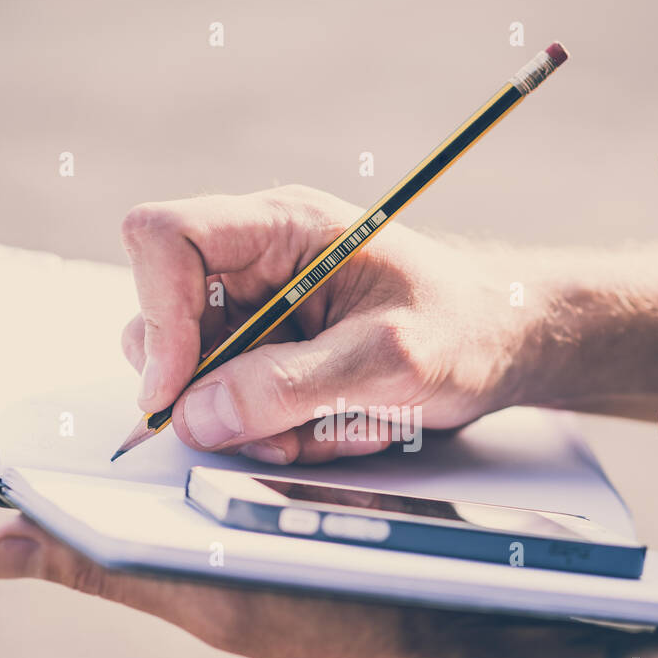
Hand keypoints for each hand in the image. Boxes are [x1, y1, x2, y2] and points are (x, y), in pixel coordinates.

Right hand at [119, 185, 526, 463]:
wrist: (501, 345)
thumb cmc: (464, 328)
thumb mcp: (387, 359)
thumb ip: (289, 386)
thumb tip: (198, 415)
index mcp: (282, 226)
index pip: (165, 238)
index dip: (155, 313)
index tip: (177, 389)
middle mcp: (257, 260)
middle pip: (164, 318)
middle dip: (213, 390)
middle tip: (277, 430)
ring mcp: (258, 309)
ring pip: (197, 375)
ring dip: (256, 422)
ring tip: (333, 427)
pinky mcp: (268, 352)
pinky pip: (235, 403)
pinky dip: (279, 432)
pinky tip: (338, 425)